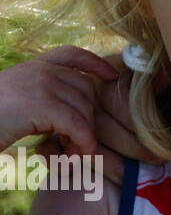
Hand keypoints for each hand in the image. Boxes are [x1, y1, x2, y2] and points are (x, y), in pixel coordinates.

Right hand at [0, 47, 115, 159]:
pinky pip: (77, 125)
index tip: (112, 76)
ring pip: (83, 109)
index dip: (95, 63)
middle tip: (77, 146)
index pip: (70, 54)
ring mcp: (41, 84)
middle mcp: (38, 71)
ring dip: (84, 137)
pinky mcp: (41, 104)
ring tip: (70, 156)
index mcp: (31, 67)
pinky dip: (82, 145)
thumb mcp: (14, 102)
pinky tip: (73, 159)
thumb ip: (38, 99)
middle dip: (88, 118)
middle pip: (85, 90)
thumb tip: (65, 115)